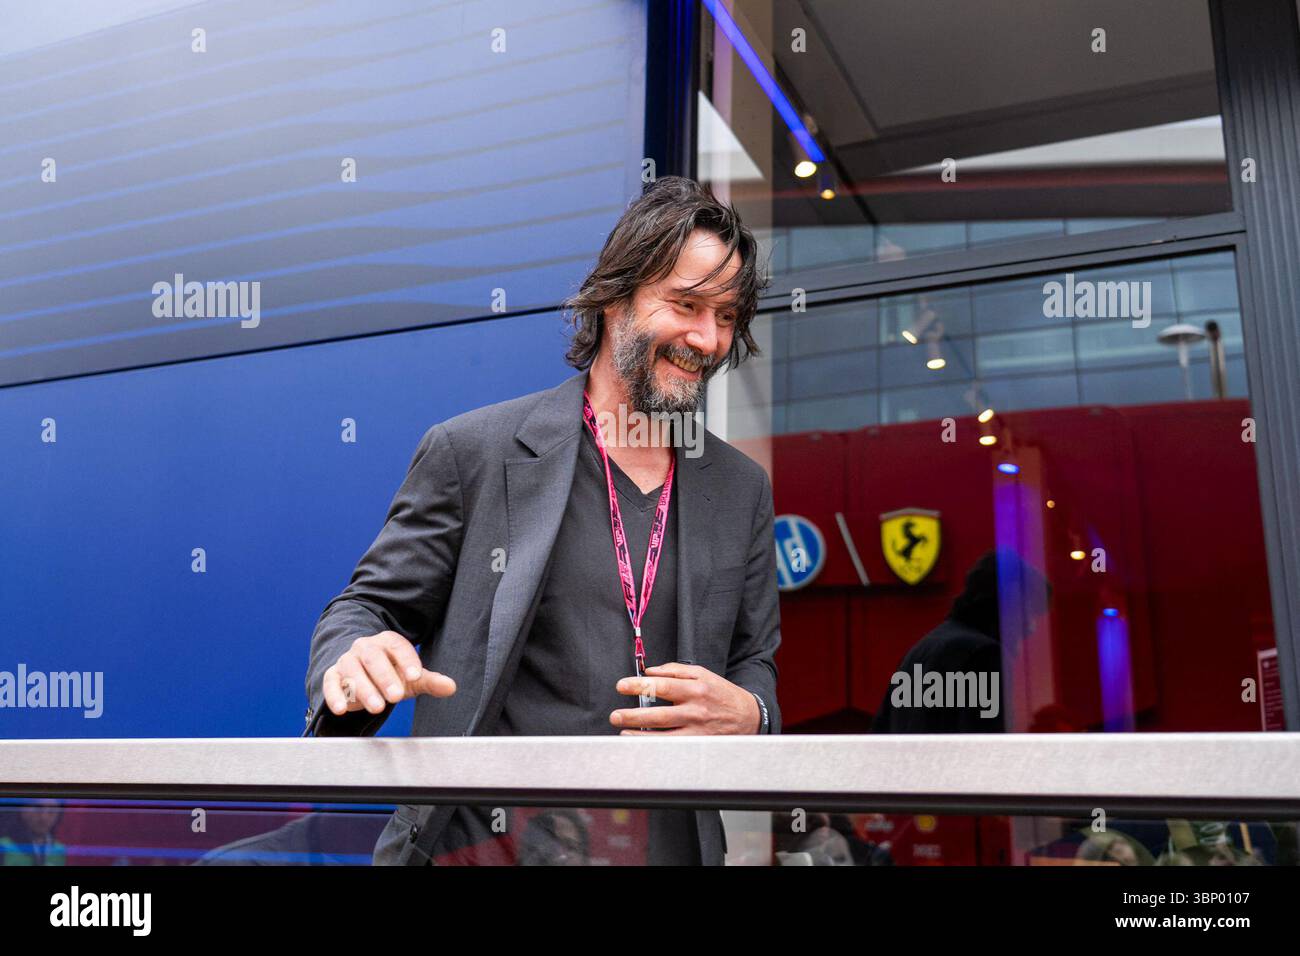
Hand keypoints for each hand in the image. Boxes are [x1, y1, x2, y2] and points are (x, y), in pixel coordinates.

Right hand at [322, 631, 455, 715]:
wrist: (362, 672)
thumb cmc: (391, 674)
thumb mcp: (411, 677)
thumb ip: (430, 681)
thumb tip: (451, 687)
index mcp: (388, 642)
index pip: (399, 646)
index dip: (408, 660)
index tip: (416, 675)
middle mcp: (366, 648)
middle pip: (374, 658)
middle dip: (385, 677)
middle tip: (396, 696)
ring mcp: (348, 660)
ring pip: (353, 670)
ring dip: (364, 689)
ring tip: (377, 707)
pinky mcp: (333, 675)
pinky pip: (331, 682)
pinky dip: (335, 695)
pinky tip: (341, 709)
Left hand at [610, 662, 759, 734]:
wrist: (749, 717)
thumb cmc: (722, 694)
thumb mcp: (703, 674)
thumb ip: (676, 671)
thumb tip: (650, 671)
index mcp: (695, 688)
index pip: (661, 686)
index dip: (639, 686)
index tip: (622, 686)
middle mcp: (695, 710)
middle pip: (658, 714)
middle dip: (632, 715)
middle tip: (615, 715)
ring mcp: (697, 731)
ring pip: (663, 735)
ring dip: (639, 734)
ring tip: (622, 731)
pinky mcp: (698, 745)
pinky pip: (672, 747)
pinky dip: (654, 746)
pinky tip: (641, 744)